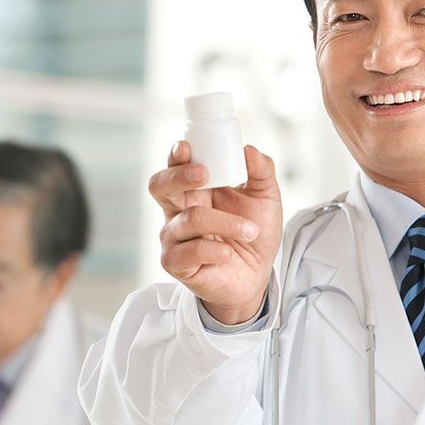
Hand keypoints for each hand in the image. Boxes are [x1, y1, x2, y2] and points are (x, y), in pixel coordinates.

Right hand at [150, 142, 282, 324]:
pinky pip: (189, 251)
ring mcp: (174, 237)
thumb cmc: (253, 235)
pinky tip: (228, 253)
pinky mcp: (176, 263)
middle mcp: (178, 210)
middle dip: (177, 176)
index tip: (187, 147)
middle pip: (158, 186)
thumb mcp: (266, 198)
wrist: (256, 276)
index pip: (175, 166)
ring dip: (224, 223)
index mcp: (194, 189)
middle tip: (203, 175)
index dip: (176, 155)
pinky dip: (214, 250)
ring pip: (189, 220)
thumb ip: (261, 172)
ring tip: (249, 230)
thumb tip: (249, 150)